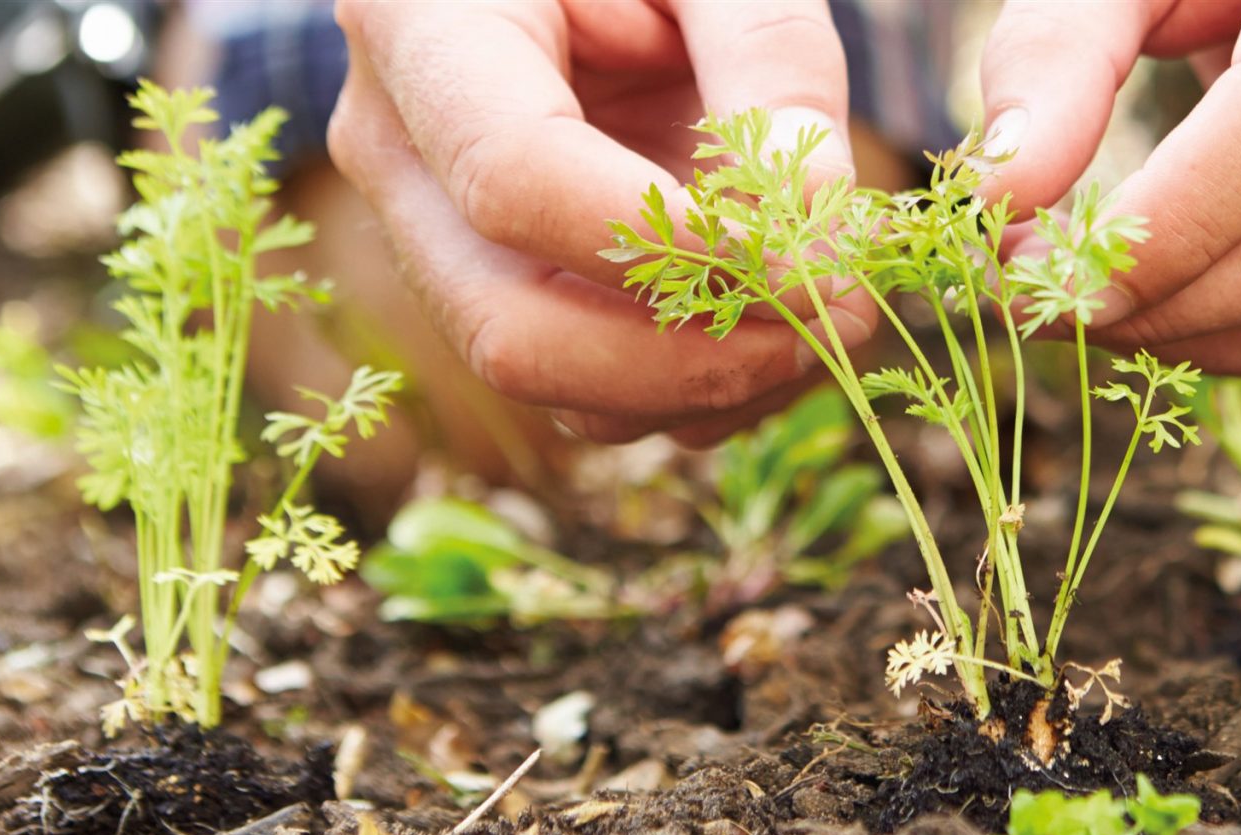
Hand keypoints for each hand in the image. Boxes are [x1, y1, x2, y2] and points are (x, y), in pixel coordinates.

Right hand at [327, 0, 872, 446]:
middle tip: (840, 320)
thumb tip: (817, 231)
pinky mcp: (498, 284)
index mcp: (421, 24)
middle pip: (510, 325)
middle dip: (693, 357)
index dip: (675, 245)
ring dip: (710, 387)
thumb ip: (772, 59)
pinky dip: (702, 391)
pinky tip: (790, 326)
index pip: (517, 179)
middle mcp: (400, 147)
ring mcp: (434, 232)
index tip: (811, 261)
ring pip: (550, 382)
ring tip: (835, 316)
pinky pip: (587, 392)